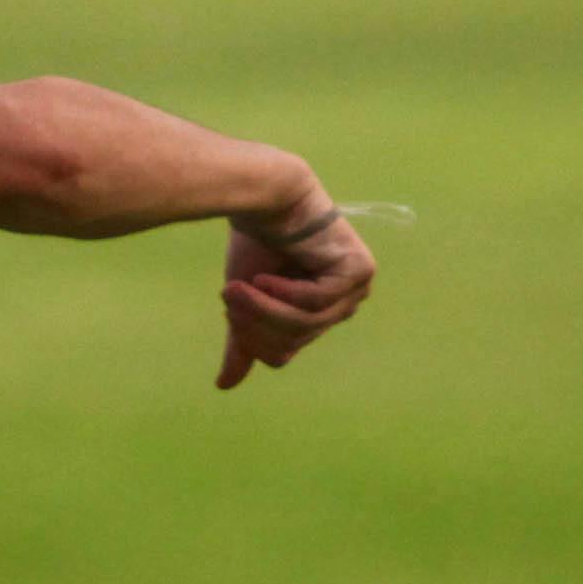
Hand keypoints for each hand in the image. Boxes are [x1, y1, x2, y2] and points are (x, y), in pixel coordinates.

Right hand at [216, 200, 374, 391]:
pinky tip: (265, 277)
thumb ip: (242, 341)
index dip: (252, 337)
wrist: (267, 197)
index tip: (229, 309)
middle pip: (292, 340)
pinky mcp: (359, 271)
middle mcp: (340, 306)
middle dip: (255, 319)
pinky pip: (316, 301)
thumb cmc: (257, 243)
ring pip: (304, 323)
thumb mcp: (246, 301)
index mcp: (316, 317)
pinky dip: (285, 291)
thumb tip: (224, 386)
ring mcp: (354, 289)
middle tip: (228, 294)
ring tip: (235, 288)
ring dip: (263, 307)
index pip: (281, 353)